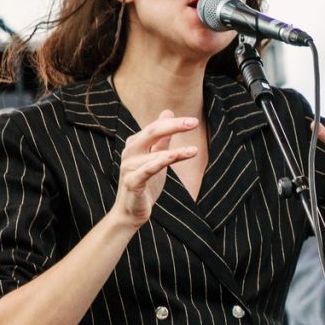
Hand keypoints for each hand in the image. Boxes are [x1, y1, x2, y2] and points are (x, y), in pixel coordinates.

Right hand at [113, 110, 197, 227]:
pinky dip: (160, 163)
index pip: (155, 128)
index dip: (174, 123)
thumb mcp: (156, 158)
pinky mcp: (132, 182)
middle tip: (194, 123)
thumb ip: (162, 138)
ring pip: (154, 154)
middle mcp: (130, 152)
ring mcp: (129, 167)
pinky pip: (147, 170)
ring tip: (194, 151)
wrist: (130, 212)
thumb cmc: (144, 184)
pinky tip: (173, 158)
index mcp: (135, 144)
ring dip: (177, 152)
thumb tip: (168, 112)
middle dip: (173, 126)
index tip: (193, 121)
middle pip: (152, 132)